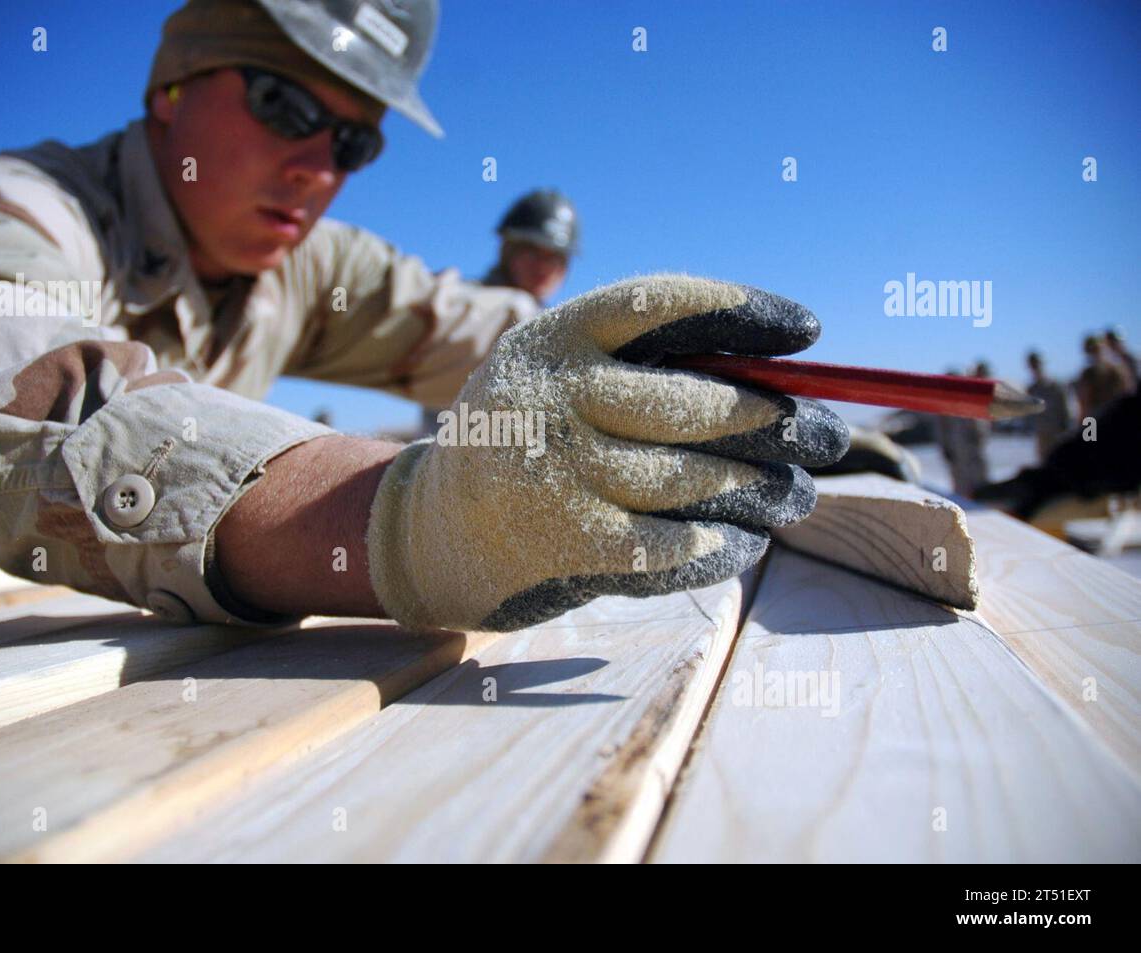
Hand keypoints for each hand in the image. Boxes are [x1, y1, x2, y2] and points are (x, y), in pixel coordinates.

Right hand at [366, 274, 849, 630]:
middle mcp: (552, 396)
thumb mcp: (556, 378)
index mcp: (552, 338)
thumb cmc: (528, 444)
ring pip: (694, 479)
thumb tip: (776, 380)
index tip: (807, 332)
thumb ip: (636, 369)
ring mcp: (557, 471)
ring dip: (763, 491)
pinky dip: (723, 545)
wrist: (434, 529)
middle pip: (696, 404)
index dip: (742, 311)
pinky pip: (674, 545)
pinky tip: (746, 541)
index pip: (661, 303)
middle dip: (779, 423)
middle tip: (828, 438)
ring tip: (796, 494)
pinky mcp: (567, 543)